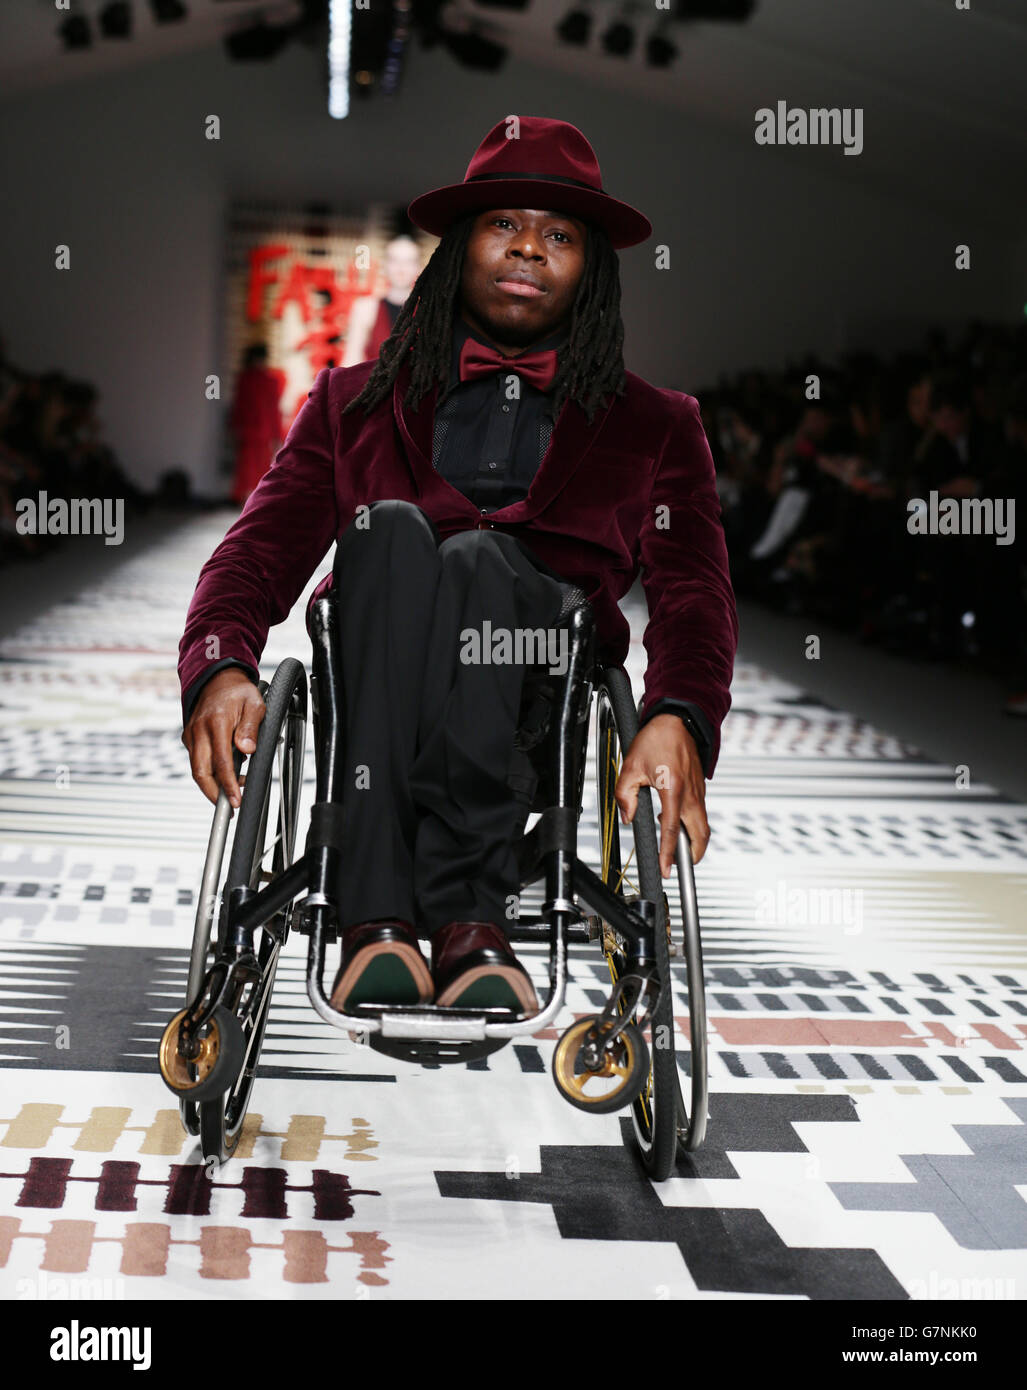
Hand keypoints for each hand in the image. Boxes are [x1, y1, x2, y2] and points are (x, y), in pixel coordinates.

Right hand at [181, 669, 265, 807]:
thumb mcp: (255, 704)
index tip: (236, 800)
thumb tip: (247, 750)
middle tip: (230, 809)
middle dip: (213, 794)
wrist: (217, 679)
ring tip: (235, 790)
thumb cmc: (238, 692)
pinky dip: (210, 772)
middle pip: (200, 772)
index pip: (221, 762)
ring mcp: (191, 735)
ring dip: (213, 785)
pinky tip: (228, 773)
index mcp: (216, 722)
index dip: (228, 784)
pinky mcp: (189, 738)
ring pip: (197, 769)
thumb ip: (251, 727)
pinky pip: (198, 761)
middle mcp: (199, 731)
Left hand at [614, 713, 709, 873]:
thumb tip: (628, 817)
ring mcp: (699, 791)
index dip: (669, 854)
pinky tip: (672, 819)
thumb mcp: (630, 765)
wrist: (678, 720)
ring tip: (673, 844)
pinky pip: (699, 813)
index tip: (666, 870)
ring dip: (692, 839)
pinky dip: (691, 824)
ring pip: (702, 825)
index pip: (672, 830)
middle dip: (693, 855)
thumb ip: (625, 794)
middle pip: (700, 835)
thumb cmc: (655, 739)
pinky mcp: (700, 788)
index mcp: (674, 790)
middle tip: (679, 866)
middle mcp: (691, 794)